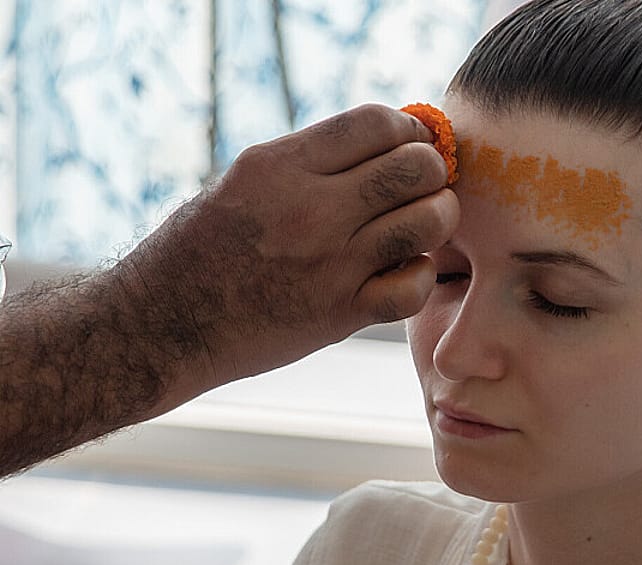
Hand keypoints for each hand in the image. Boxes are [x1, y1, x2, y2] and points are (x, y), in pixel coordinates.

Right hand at [115, 103, 457, 408]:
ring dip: (438, 219)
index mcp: (280, 165)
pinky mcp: (339, 314)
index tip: (408, 147)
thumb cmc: (204, 248)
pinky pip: (414, 286)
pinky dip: (420, 276)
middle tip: (421, 188)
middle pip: (415, 167)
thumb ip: (312, 162)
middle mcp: (308, 209)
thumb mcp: (246, 181)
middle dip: (432, 172)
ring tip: (421, 227)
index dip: (408, 131)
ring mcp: (328, 264)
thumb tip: (388, 141)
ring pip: (427, 221)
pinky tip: (403, 272)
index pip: (377, 123)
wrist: (163, 324)